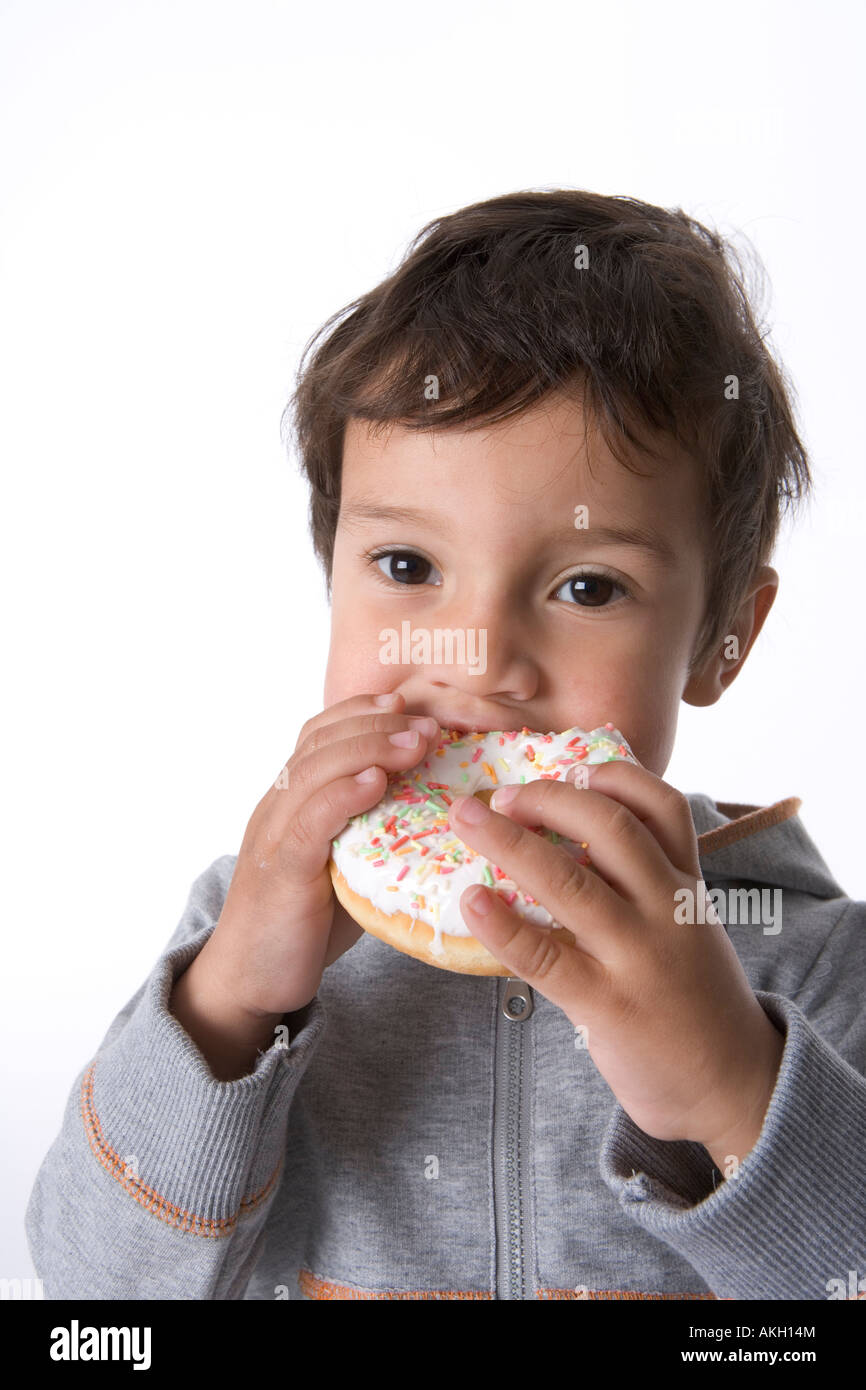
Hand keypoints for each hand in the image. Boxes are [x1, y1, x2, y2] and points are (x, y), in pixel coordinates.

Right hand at [202, 691, 439, 1016]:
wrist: (250, 980)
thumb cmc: (304, 925)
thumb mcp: (344, 868)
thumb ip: (372, 836)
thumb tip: (437, 816)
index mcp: (289, 801)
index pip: (318, 735)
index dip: (360, 711)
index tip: (405, 703)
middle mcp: (277, 808)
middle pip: (320, 743)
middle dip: (376, 724)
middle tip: (426, 723)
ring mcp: (274, 837)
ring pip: (314, 772)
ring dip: (368, 749)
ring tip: (414, 742)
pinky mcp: (281, 872)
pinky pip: (309, 821)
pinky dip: (343, 795)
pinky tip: (376, 782)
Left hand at [448, 762, 783, 1167]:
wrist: (733, 1086)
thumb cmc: (693, 1001)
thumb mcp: (686, 927)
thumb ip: (644, 885)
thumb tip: (564, 839)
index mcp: (686, 886)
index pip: (662, 806)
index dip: (614, 774)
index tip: (569, 766)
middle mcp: (666, 910)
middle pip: (611, 827)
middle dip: (548, 797)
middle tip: (497, 794)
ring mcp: (638, 956)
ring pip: (570, 880)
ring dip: (509, 841)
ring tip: (466, 819)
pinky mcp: (607, 1004)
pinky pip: (543, 954)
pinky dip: (501, 922)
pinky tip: (471, 901)